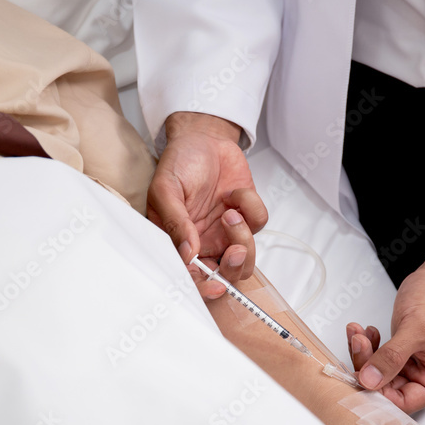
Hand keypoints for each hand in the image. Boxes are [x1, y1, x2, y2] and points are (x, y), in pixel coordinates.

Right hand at [147, 112, 267, 297]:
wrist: (203, 137)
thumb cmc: (179, 162)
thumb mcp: (166, 188)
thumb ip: (174, 222)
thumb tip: (186, 254)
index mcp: (179, 243)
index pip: (191, 278)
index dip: (204, 288)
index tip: (215, 286)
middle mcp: (203, 243)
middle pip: (225, 276)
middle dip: (233, 269)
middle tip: (234, 251)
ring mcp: (226, 232)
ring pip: (246, 258)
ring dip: (243, 238)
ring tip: (229, 213)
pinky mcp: (247, 216)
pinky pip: (258, 224)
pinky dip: (250, 207)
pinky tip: (233, 193)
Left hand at [348, 241, 424, 412]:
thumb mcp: (414, 330)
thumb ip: (391, 358)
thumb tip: (369, 381)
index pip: (403, 402)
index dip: (378, 392)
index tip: (360, 375)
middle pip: (387, 388)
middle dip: (367, 367)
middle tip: (358, 344)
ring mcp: (413, 365)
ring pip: (378, 373)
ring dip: (364, 354)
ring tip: (359, 334)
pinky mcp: (400, 353)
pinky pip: (377, 358)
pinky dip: (368, 346)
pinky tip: (365, 332)